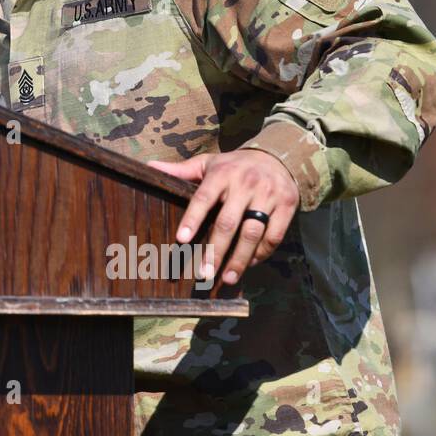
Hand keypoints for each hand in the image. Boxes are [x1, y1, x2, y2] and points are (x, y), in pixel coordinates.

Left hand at [146, 150, 299, 286]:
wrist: (277, 156)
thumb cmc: (234, 166)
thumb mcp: (208, 163)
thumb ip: (181, 170)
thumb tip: (148, 167)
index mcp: (222, 173)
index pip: (203, 198)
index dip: (192, 218)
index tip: (180, 240)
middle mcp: (245, 184)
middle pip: (228, 222)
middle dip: (216, 250)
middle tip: (204, 274)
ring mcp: (268, 195)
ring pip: (252, 232)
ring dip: (239, 259)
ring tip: (227, 278)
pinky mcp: (287, 206)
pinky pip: (274, 236)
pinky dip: (261, 253)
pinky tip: (249, 264)